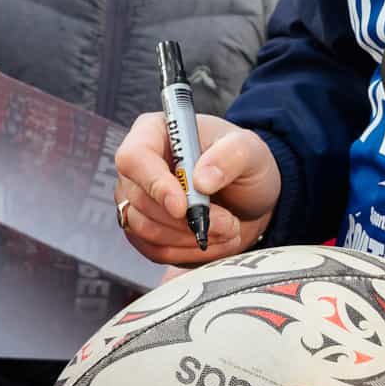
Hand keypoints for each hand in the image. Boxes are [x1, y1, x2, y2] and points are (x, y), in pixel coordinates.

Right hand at [114, 111, 278, 264]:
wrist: (250, 196)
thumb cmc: (244, 163)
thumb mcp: (249, 150)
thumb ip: (229, 156)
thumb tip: (200, 180)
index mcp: (155, 133)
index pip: (134, 158)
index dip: (154, 184)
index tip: (182, 207)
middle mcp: (139, 167)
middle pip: (138, 200)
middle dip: (185, 220)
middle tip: (228, 222)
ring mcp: (138, 200)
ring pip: (145, 230)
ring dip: (190, 238)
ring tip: (228, 230)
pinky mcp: (146, 232)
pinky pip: (155, 251)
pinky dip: (188, 252)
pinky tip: (214, 241)